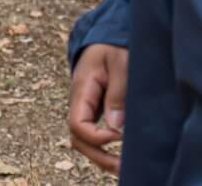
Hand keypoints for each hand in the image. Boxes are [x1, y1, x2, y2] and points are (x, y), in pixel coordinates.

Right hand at [68, 43, 127, 173]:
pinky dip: (106, 149)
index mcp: (82, 88)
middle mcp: (81, 101)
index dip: (97, 137)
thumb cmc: (116, 45)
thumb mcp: (121, 62)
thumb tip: (114, 126)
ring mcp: (88, 106)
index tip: (119, 137)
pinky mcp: (98, 109)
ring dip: (101, 156)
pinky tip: (124, 156)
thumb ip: (118, 92)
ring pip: (84, 140)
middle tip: (123, 167)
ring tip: (124, 168)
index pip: (77, 124)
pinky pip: (95, 134)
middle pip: (77, 138)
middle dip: (98, 156)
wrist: (111, 34)